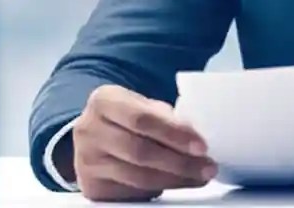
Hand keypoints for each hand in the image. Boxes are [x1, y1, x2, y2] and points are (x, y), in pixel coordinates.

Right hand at [70, 85, 217, 200]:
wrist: (92, 136)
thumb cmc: (124, 117)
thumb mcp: (140, 104)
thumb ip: (164, 116)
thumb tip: (196, 135)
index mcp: (103, 101)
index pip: (142, 119)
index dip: (174, 133)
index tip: (201, 145)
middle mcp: (89, 130)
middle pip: (140, 151)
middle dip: (180, 162)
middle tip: (207, 166)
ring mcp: (87, 161)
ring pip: (139, 176)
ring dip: (176, 179)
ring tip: (199, 176)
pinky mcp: (92, 187)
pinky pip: (133, 192)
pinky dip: (161, 189)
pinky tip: (178, 182)